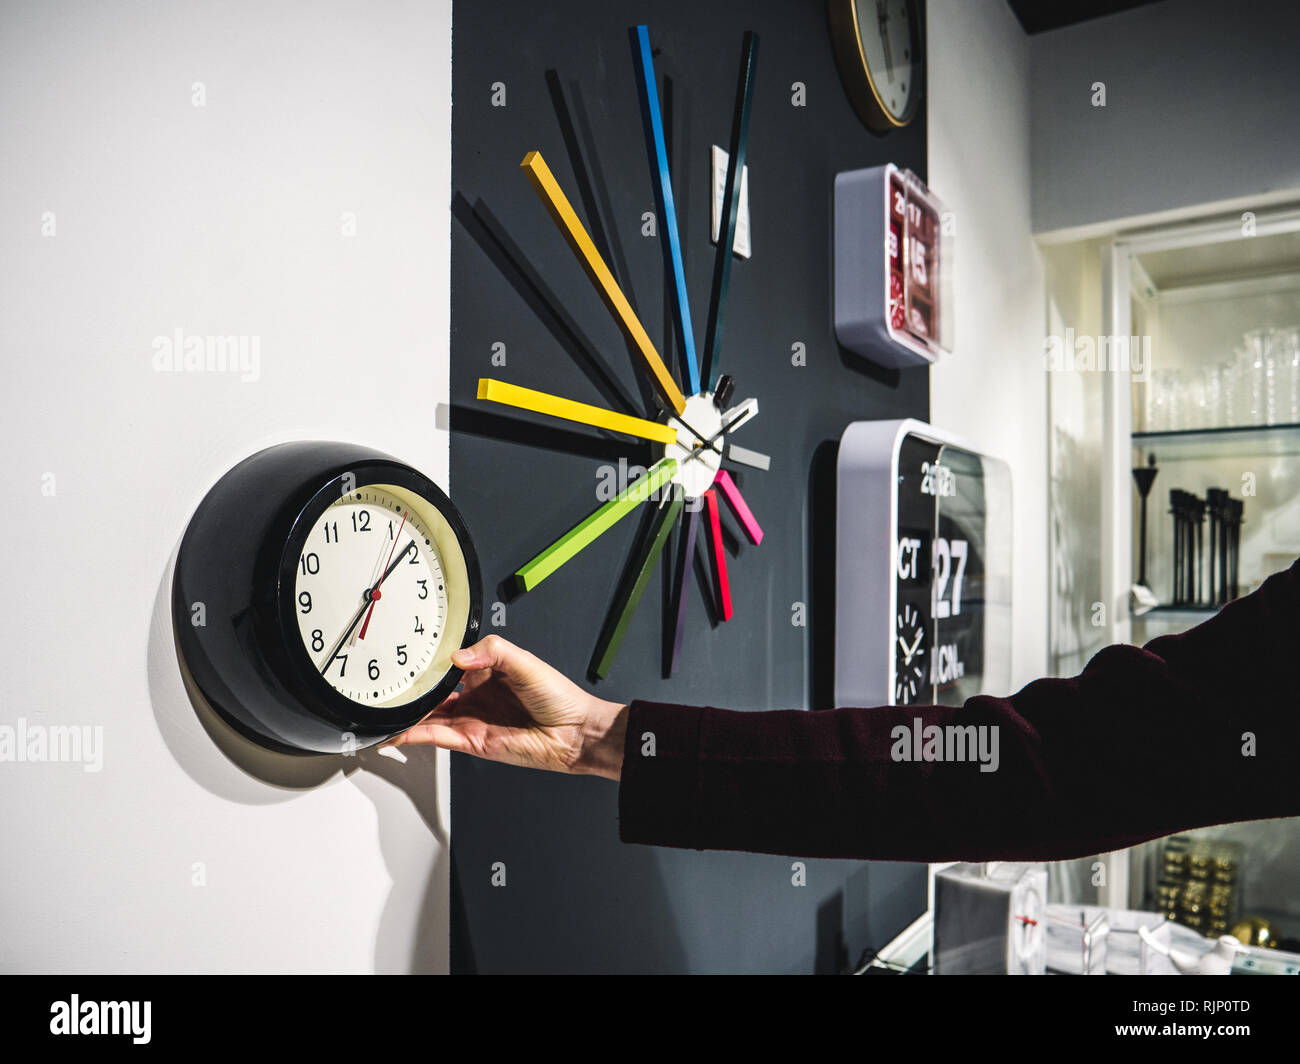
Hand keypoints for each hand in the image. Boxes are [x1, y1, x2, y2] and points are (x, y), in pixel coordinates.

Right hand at [382, 635, 627, 779]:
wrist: (575, 732)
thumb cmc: (558, 697)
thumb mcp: (524, 661)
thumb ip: (491, 651)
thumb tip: (458, 656)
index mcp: (488, 672)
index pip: (450, 665)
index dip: (430, 662)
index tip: (408, 657)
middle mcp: (476, 696)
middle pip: (435, 693)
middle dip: (411, 691)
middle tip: (386, 686)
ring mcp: (472, 719)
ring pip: (430, 717)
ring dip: (406, 716)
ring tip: (381, 712)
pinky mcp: (472, 742)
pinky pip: (437, 737)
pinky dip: (415, 736)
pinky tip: (396, 734)